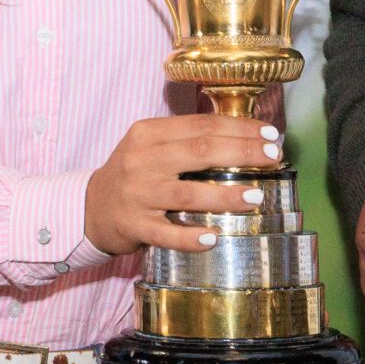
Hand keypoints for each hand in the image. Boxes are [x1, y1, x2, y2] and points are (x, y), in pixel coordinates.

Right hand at [84, 115, 282, 255]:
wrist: (91, 208)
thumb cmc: (134, 175)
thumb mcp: (151, 146)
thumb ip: (186, 139)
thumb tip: (245, 136)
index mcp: (148, 134)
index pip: (200, 126)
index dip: (239, 129)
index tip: (271, 135)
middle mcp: (141, 160)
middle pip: (199, 152)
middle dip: (242, 153)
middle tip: (273, 157)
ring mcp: (137, 194)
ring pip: (186, 194)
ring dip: (224, 195)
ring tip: (255, 196)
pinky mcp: (133, 225)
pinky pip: (165, 234)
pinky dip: (189, 237)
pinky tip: (213, 238)